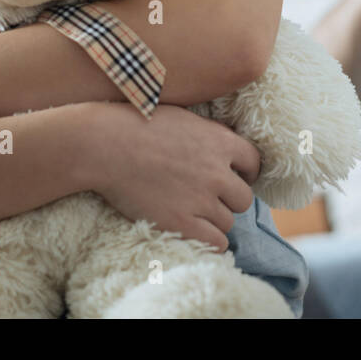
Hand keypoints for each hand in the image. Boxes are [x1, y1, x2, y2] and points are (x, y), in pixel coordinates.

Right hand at [86, 103, 261, 252]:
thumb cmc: (138, 123)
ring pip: (227, 222)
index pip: (254, 162)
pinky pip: (216, 242)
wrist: (106, 144)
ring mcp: (201, 200)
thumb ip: (209, 133)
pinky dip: (209, 241)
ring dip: (214, 219)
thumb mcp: (184, 117)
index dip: (245, 172)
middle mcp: (217, 172)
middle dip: (229, 199)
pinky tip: (196, 233)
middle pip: (243, 198)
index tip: (236, 178)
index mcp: (220, 142)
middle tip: (210, 198)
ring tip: (193, 213)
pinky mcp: (181, 223)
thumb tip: (224, 144)